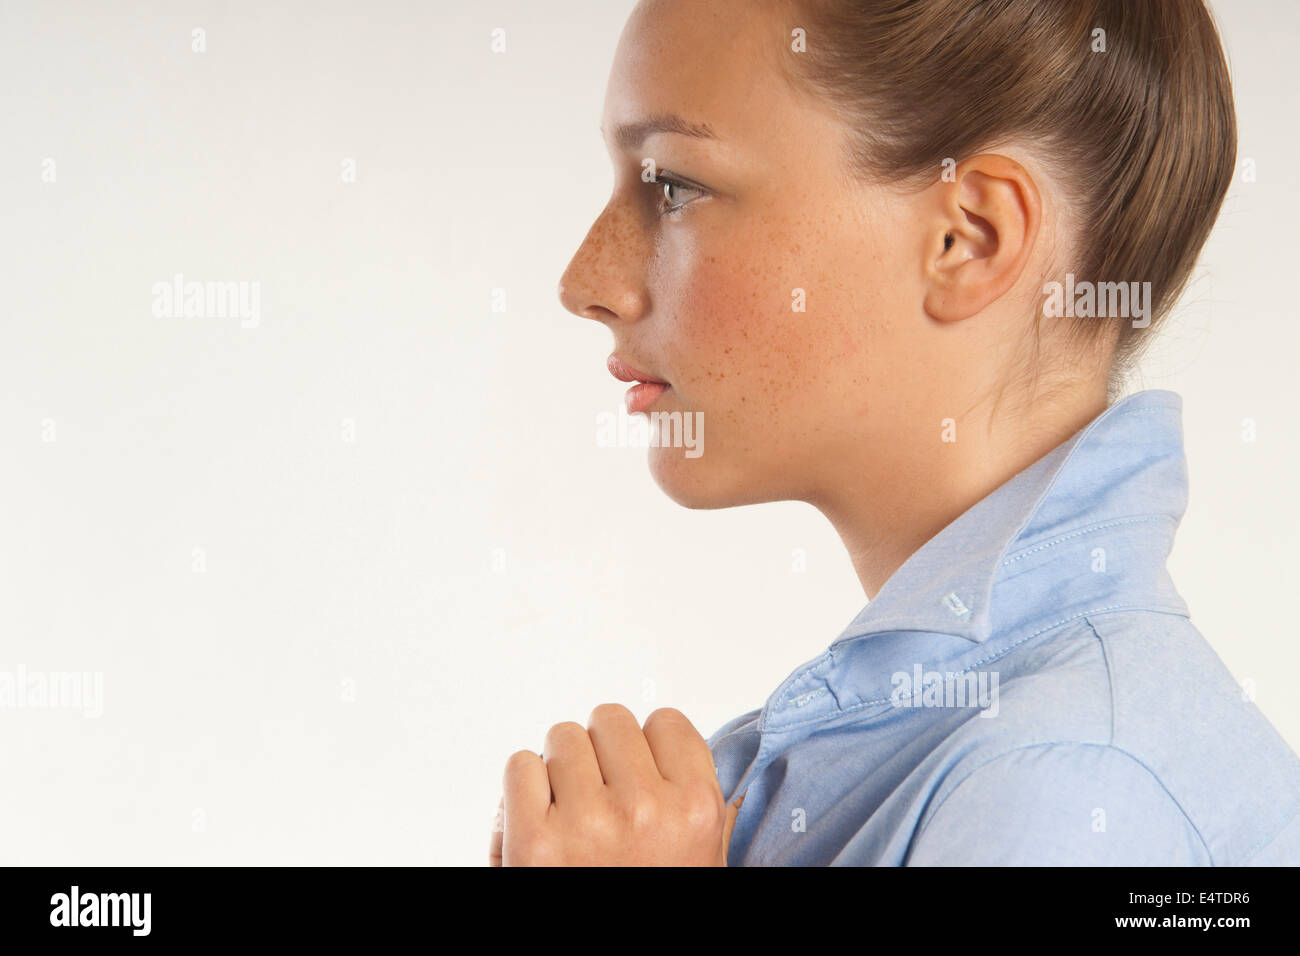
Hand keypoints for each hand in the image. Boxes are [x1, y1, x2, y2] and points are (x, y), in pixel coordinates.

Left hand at [489, 704, 744, 865]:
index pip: (666, 722)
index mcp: (696, 810)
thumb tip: (682, 750)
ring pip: (562, 738)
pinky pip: (520, 766)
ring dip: (560, 769)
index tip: (640, 773)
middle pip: (610, 720)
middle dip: (601, 753)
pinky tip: (541, 823)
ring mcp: (586, 822)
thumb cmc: (652, 913)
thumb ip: (700, 804)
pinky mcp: (531, 841)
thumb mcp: (703, 859)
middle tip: (600, 794)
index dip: (647, 747)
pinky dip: (523, 789)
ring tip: (570, 813)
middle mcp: (646, 809)